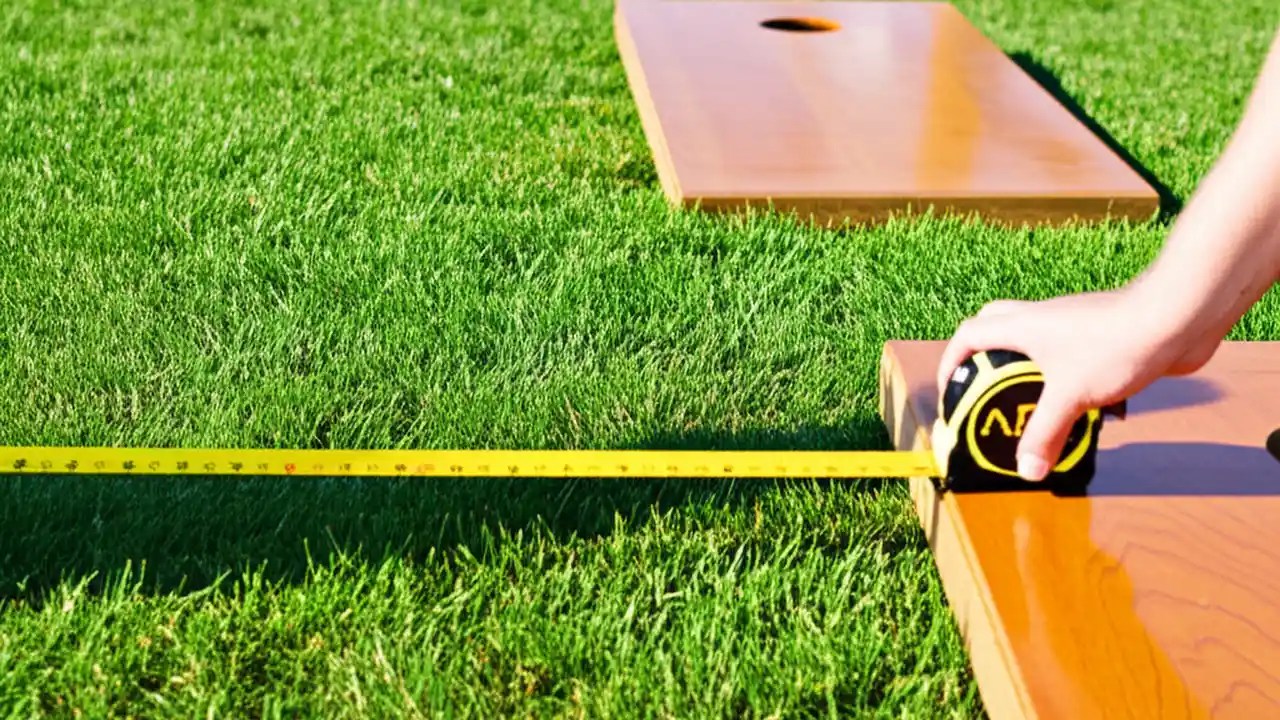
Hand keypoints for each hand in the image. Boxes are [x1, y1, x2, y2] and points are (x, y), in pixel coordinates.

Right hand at [935, 286, 1221, 480]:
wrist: (1177, 317)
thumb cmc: (1115, 344)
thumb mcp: (1071, 397)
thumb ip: (1044, 435)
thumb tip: (1026, 471)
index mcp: (1022, 326)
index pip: (969, 335)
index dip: (952, 362)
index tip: (953, 392)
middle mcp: (1042, 319)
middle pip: (995, 326)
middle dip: (985, 359)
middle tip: (988, 392)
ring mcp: (1072, 324)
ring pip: (1035, 342)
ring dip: (1030, 371)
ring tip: (1034, 408)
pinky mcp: (1101, 333)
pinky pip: (1070, 355)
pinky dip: (1067, 380)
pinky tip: (1085, 408)